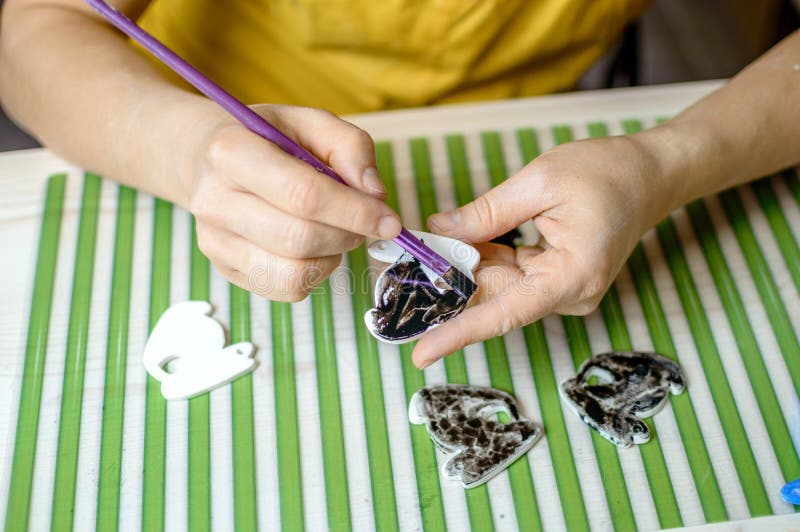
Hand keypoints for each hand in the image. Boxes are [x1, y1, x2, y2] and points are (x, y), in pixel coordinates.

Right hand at [183, 104, 401, 300]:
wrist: (207, 159)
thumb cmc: (268, 139)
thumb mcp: (310, 123)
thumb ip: (350, 146)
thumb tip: (374, 192)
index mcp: (231, 152)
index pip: (303, 194)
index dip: (356, 212)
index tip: (390, 220)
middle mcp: (214, 200)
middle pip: (299, 239)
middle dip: (347, 235)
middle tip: (364, 222)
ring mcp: (214, 241)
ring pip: (293, 274)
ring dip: (332, 258)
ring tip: (336, 232)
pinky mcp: (225, 269)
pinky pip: (285, 290)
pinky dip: (315, 274)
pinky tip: (315, 249)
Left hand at [413, 133, 675, 367]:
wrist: (650, 174)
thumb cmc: (605, 171)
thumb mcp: (539, 182)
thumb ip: (486, 213)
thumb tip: (438, 233)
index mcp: (570, 275)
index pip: (505, 314)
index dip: (459, 333)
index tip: (421, 354)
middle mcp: (569, 294)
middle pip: (495, 301)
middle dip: (447, 292)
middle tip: (399, 281)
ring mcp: (564, 290)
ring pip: (499, 288)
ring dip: (462, 273)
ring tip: (421, 257)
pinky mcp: (557, 280)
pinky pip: (512, 276)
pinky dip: (483, 262)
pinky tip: (455, 246)